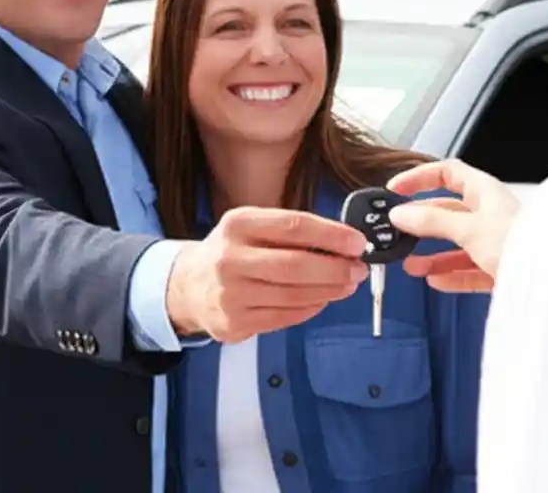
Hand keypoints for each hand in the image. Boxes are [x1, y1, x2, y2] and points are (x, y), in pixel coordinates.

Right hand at [166, 207, 368, 342]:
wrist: (187, 286)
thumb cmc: (232, 252)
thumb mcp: (252, 227)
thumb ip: (291, 232)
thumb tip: (343, 242)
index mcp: (237, 224)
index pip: (293, 226)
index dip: (331, 235)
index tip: (358, 242)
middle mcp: (230, 259)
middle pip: (296, 265)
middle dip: (336, 268)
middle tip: (359, 269)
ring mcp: (231, 294)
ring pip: (294, 295)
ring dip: (329, 290)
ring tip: (348, 284)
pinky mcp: (236, 323)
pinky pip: (285, 316)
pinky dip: (311, 307)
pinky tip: (323, 299)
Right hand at [386, 159, 521, 292]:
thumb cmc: (522, 242)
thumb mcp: (469, 228)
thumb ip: (432, 221)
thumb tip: (401, 213)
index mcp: (484, 192)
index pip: (447, 173)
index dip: (420, 177)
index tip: (396, 189)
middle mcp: (489, 213)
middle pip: (447, 211)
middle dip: (421, 222)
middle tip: (398, 230)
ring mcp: (494, 241)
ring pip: (456, 244)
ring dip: (432, 254)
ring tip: (411, 265)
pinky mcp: (499, 267)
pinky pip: (469, 269)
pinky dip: (451, 274)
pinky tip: (435, 280)